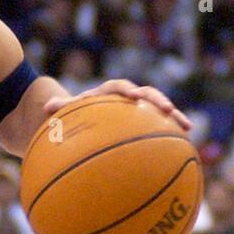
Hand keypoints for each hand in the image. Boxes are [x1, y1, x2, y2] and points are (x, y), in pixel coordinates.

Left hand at [42, 79, 190, 131]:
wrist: (88, 115)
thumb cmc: (77, 114)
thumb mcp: (68, 112)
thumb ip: (61, 108)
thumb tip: (46, 108)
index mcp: (109, 92)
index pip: (120, 87)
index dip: (129, 91)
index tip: (134, 97)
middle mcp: (129, 97)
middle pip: (148, 95)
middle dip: (159, 101)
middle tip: (167, 110)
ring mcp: (141, 109)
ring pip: (160, 110)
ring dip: (173, 117)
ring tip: (186, 128)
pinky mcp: (147, 121)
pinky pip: (162, 126)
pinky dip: (172, 133)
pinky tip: (186, 146)